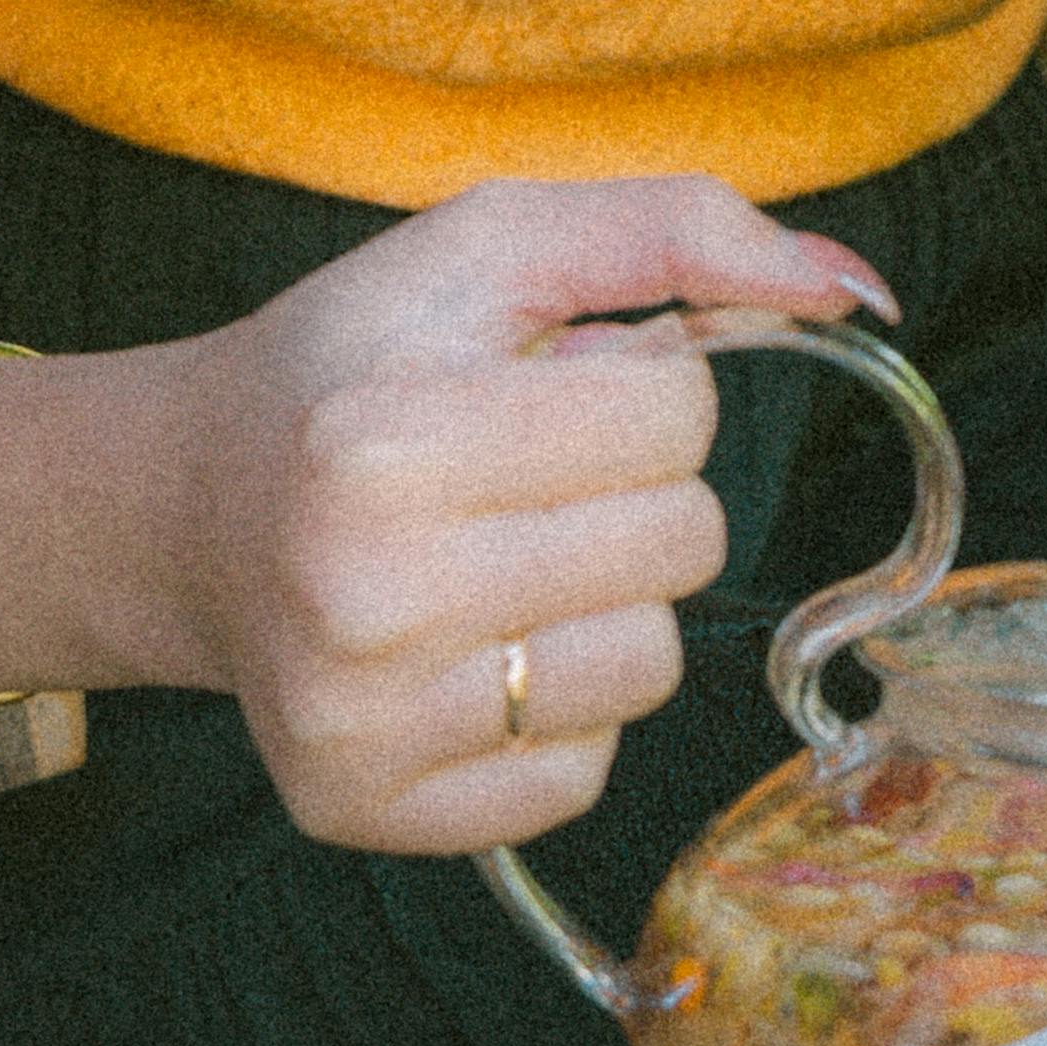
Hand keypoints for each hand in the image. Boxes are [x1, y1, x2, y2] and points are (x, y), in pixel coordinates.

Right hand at [177, 172, 886, 856]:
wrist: (190, 508)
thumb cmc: (359, 362)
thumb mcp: (496, 245)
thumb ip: (680, 230)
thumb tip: (856, 292)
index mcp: (386, 442)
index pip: (679, 417)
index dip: (642, 386)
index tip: (553, 388)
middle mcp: (367, 598)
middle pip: (683, 544)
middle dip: (638, 490)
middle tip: (531, 474)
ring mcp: (364, 724)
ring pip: (653, 665)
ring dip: (611, 600)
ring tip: (504, 557)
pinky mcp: (372, 815)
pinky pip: (587, 770)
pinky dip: (558, 703)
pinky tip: (472, 644)